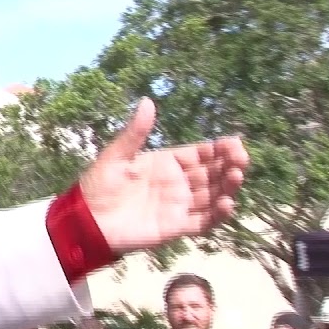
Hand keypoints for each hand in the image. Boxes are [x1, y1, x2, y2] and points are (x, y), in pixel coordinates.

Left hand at [81, 98, 247, 253]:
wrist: (87, 221)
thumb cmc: (99, 186)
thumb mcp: (116, 156)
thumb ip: (135, 133)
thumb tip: (147, 101)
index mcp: (166, 163)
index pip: (198, 154)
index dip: (217, 149)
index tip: (234, 143)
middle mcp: (177, 183)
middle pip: (210, 173)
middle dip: (229, 165)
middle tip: (241, 159)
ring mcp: (178, 206)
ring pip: (211, 196)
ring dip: (226, 187)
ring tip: (236, 177)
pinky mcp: (175, 227)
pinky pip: (202, 222)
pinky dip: (216, 215)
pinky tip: (227, 205)